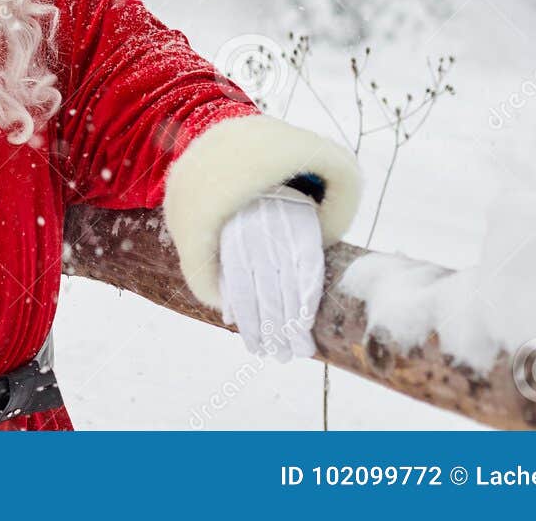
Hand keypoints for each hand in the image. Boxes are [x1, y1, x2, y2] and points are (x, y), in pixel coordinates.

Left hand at [218, 187, 324, 361]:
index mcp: (233, 247)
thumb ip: (226, 276)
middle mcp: (257, 244)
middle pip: (268, 299)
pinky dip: (308, 301)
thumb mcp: (226, 241)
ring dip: (294, 326)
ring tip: (298, 350)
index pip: (244, 296)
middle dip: (275, 334)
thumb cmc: (243, 218)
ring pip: (289, 291)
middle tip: (282, 357)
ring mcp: (283, 239)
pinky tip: (308, 323)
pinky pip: (309, 274)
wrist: (266, 178)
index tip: (259, 350)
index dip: (252, 326)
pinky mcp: (306, 234)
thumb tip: (229, 319)